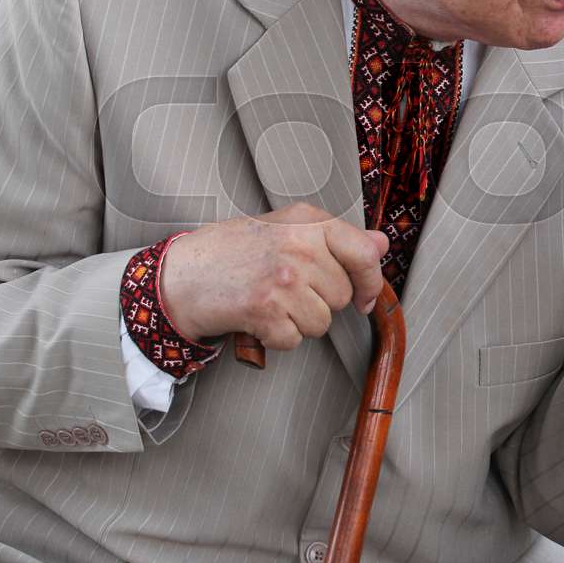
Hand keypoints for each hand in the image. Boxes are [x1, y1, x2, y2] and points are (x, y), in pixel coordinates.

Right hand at [160, 202, 388, 349]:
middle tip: (286, 290)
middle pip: (343, 296)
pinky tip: (258, 319)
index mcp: (308, 222)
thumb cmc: (234, 251)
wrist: (181, 274)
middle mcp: (299, 247)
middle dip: (320, 303)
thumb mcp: (287, 229)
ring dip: (299, 323)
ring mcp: (283, 279)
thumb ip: (338, 238)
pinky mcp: (265, 310)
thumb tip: (381, 243)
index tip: (364, 297)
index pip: (364, 253)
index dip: (371, 281)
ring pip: (322, 322)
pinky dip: (277, 338)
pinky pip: (295, 340)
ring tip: (271, 303)